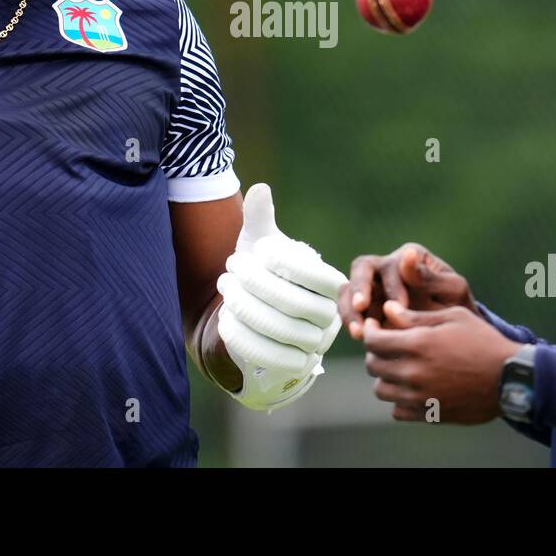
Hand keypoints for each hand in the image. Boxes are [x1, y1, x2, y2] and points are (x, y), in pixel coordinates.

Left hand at [215, 183, 346, 411]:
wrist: (261, 314)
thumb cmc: (265, 272)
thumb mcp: (261, 243)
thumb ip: (261, 218)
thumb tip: (260, 188)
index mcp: (332, 283)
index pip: (316, 274)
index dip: (286, 261)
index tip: (258, 249)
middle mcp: (330, 316)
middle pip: (295, 304)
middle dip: (256, 283)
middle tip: (230, 267)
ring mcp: (314, 345)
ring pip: (280, 330)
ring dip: (245, 307)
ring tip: (225, 288)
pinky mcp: (294, 367)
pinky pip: (268, 356)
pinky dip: (241, 335)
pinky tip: (223, 317)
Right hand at [340, 244, 477, 339]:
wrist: (456, 331)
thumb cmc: (457, 305)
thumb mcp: (454, 291)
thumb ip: (431, 277)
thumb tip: (407, 256)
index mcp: (410, 258)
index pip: (392, 264)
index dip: (392, 284)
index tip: (400, 306)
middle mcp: (387, 268)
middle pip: (362, 268)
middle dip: (359, 288)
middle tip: (362, 307)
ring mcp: (374, 287)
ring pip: (349, 289)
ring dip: (350, 308)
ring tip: (359, 332)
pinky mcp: (366, 308)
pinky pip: (348, 309)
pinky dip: (350, 320)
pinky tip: (359, 336)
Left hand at [362, 301, 520, 423]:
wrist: (510, 379)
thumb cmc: (483, 341)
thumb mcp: (452, 317)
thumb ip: (415, 316)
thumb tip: (388, 309)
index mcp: (417, 344)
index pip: (372, 340)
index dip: (369, 331)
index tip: (375, 327)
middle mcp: (413, 372)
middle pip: (372, 365)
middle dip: (375, 352)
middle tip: (387, 345)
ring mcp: (420, 396)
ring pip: (381, 390)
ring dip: (385, 377)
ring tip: (399, 367)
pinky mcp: (429, 413)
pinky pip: (397, 411)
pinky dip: (399, 400)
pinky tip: (411, 387)